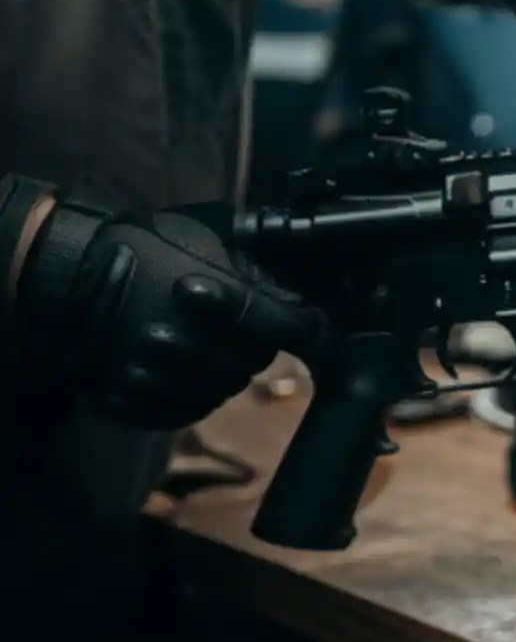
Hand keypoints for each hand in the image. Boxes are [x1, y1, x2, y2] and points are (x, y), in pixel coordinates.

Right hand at [24, 202, 328, 429]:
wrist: (66, 277)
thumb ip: (254, 252)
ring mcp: (163, 376)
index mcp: (223, 297)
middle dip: (252, 345)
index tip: (323, 337)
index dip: (315, 335)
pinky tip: (178, 371)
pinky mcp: (136, 399)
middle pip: (254, 361)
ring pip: (220, 390)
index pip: (294, 328)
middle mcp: (196, 342)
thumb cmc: (142, 245)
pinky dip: (187, 395)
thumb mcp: (206, 230)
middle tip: (235, 327)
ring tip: (199, 346)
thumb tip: (296, 271)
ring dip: (219, 371)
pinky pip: (182, 411)